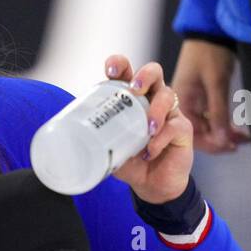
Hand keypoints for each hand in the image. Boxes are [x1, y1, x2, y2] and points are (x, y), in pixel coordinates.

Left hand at [104, 54, 192, 203]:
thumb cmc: (131, 162)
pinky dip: (160, 139)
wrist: (151, 185)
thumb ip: (96, 142)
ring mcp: (169, 113)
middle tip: (135, 89)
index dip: (120, 64)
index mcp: (131, 99)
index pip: (127, 73)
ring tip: (148, 129)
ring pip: (167, 95)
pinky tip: (149, 151)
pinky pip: (174, 126)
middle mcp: (152, 100)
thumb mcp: (109, 150)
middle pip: (154, 72)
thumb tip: (68, 142)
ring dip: (156, 110)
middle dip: (145, 75)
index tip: (111, 69)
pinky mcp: (182, 130)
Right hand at [174, 38, 247, 153]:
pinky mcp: (196, 98)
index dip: (212, 144)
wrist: (209, 30)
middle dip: (219, 141)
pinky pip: (206, 117)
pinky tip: (235, 128)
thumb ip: (218, 113)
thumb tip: (222, 141)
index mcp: (179, 102)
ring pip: (203, 126)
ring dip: (221, 133)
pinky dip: (220, 123)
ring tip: (243, 138)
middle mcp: (180, 105)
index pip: (192, 133)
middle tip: (240, 144)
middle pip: (197, 133)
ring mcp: (188, 102)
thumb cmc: (210, 53)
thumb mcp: (216, 83)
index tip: (232, 147)